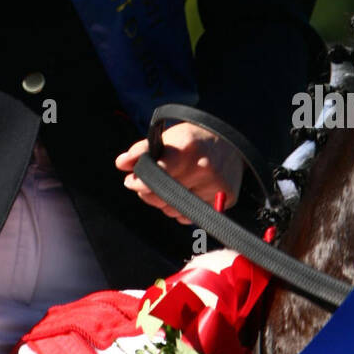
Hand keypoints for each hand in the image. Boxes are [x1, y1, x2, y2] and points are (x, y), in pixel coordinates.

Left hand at [115, 122, 244, 223]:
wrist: (232, 143)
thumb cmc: (195, 139)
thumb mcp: (169, 136)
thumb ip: (143, 150)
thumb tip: (121, 164)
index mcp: (188, 148)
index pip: (156, 173)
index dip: (140, 180)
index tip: (131, 180)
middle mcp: (203, 168)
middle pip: (163, 195)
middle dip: (148, 192)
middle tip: (145, 185)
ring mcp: (216, 185)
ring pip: (174, 209)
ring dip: (164, 203)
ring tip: (169, 187)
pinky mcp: (225, 200)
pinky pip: (190, 217)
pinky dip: (181, 210)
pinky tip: (185, 195)